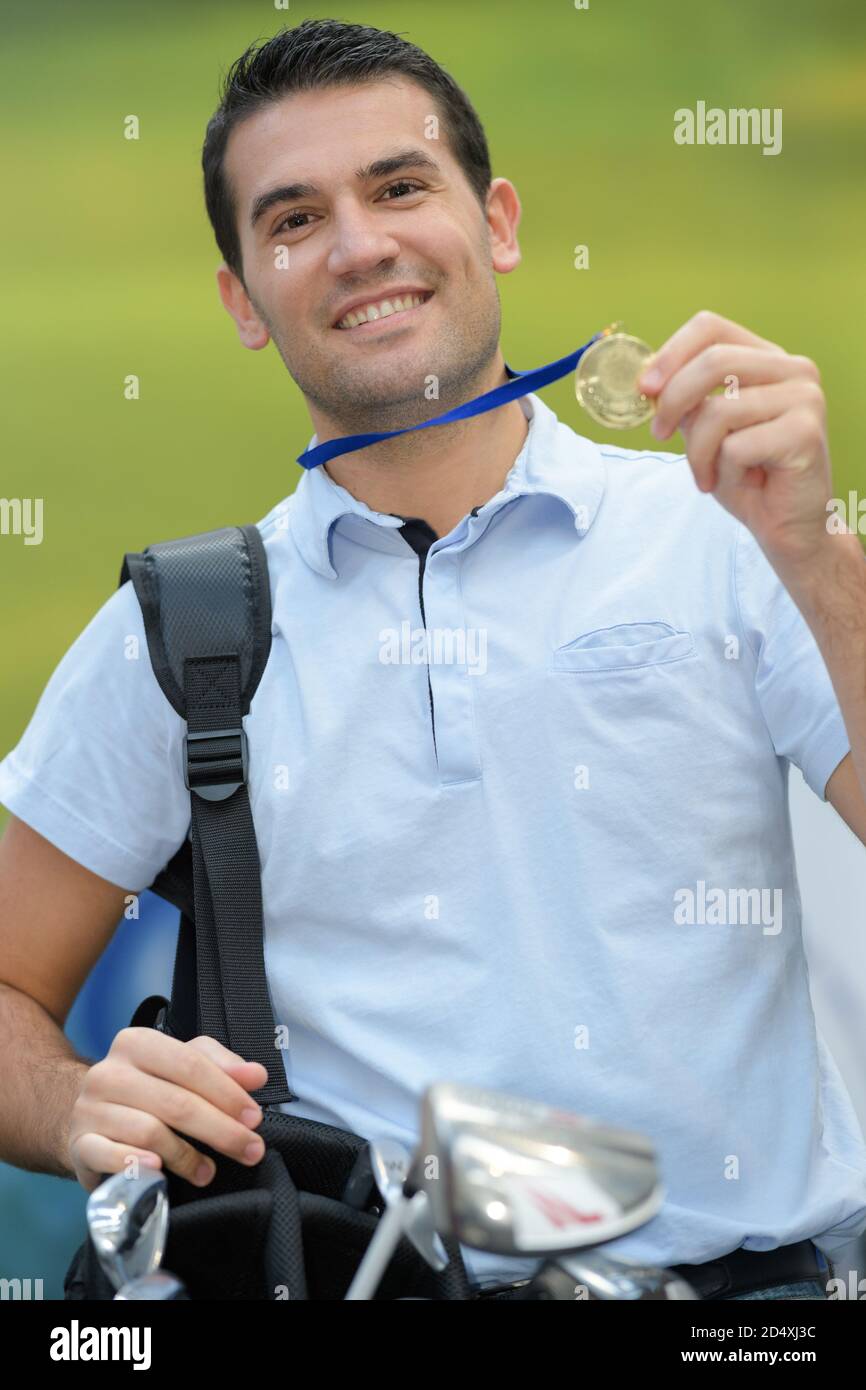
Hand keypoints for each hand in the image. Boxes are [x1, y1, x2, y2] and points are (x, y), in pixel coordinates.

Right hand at [66, 1030, 268, 1192]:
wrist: (90, 1119)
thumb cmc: (147, 1090)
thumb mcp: (183, 1066)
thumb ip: (221, 1065)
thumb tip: (255, 1075)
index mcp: (136, 1043)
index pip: (190, 1064)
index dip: (227, 1092)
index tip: (254, 1117)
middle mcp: (109, 1072)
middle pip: (175, 1102)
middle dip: (220, 1129)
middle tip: (250, 1149)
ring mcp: (89, 1109)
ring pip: (149, 1132)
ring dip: (187, 1156)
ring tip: (209, 1171)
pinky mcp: (79, 1144)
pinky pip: (109, 1156)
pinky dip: (136, 1164)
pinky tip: (158, 1173)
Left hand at [638, 309, 832, 568]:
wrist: (787, 526)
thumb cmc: (747, 476)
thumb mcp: (706, 431)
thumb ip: (687, 400)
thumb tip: (649, 382)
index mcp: (768, 359)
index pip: (711, 327)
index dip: (670, 353)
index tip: (644, 389)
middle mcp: (793, 369)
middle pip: (714, 361)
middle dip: (673, 401)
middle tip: (659, 435)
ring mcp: (804, 397)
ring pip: (719, 410)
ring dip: (698, 452)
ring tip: (709, 475)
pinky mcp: (804, 432)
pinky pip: (736, 446)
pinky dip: (723, 471)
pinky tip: (744, 483)